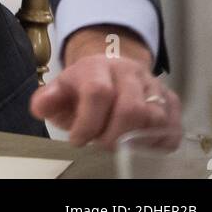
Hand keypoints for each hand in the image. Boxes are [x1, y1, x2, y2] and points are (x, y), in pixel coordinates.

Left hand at [29, 25, 181, 150]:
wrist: (112, 70)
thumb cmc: (85, 87)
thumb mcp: (63, 90)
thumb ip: (49, 99)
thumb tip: (39, 107)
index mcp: (99, 67)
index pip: (98, 93)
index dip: (88, 123)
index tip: (78, 140)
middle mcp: (130, 72)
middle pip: (131, 109)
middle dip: (113, 137)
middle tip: (101, 144)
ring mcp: (153, 86)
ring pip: (155, 120)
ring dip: (135, 141)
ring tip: (119, 143)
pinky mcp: (171, 101)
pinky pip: (172, 128)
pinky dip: (156, 143)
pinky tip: (140, 143)